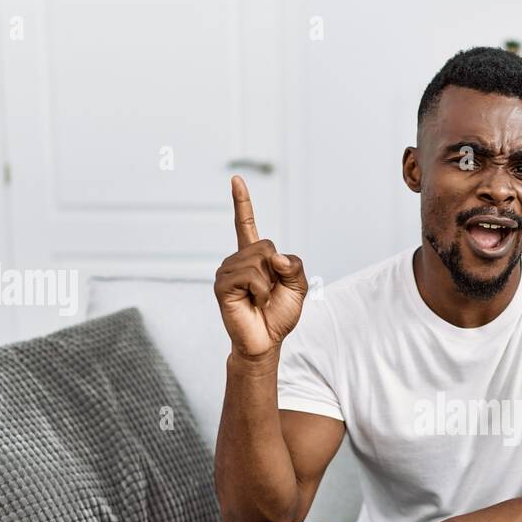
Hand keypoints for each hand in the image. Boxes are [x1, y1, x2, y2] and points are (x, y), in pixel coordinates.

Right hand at [214, 175, 308, 358]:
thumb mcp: (299, 287)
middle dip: (278, 270)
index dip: (242, 203)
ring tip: (260, 299)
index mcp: (254, 258)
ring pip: (258, 260)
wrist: (266, 341)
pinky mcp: (222, 285)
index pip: (246, 225)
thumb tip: (275, 256)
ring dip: (269, 284)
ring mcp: (227, 271)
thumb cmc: (279, 315)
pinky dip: (261, 291)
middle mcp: (237, 260)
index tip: (236, 179)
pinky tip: (254, 302)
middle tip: (270, 292)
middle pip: (266, 245)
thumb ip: (294, 265)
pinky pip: (250, 276)